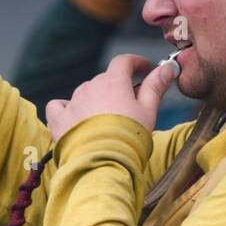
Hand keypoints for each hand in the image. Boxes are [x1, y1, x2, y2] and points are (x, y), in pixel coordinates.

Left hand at [45, 54, 176, 141]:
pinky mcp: (58, 119)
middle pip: (105, 80)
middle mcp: (89, 87)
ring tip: (106, 121)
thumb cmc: (129, 138)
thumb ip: (155, 87)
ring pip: (85, 93)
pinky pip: (59, 106)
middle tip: (129, 106)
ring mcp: (72, 102)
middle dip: (117, 88)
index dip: (135, 63)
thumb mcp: (148, 111)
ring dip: (96, 100)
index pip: (123, 62)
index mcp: (113, 82)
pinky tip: (75, 118)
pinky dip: (67, 109)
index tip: (144, 68)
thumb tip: (167, 68)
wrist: (102, 164)